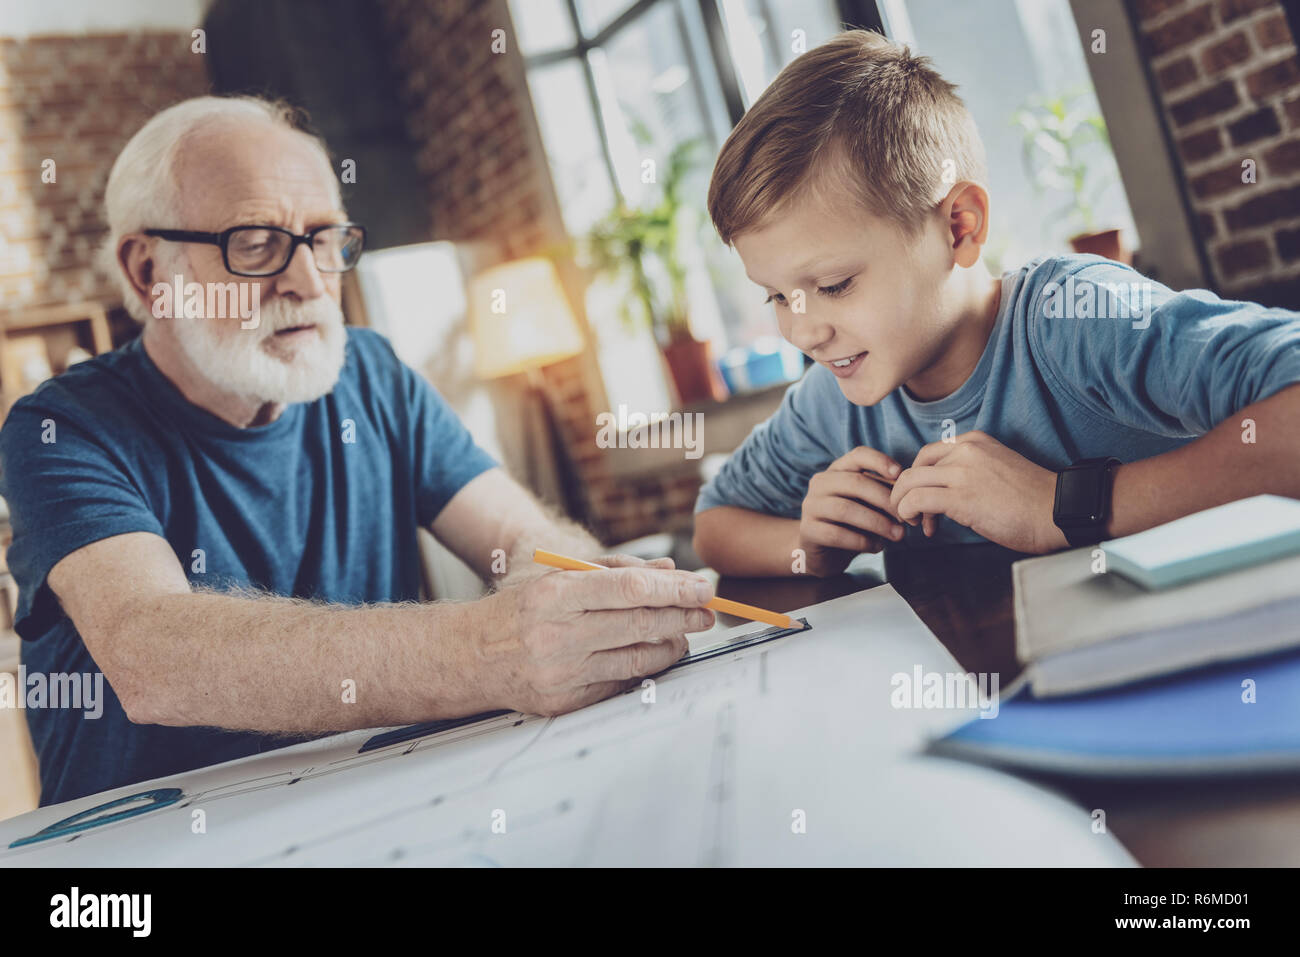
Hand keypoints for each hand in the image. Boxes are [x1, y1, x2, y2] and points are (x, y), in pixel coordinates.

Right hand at [477, 563, 716, 714]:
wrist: (470, 657)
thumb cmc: (520, 611)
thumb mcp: (558, 577)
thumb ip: (614, 570)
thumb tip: (667, 570)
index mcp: (555, 595)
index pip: (629, 589)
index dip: (673, 588)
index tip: (701, 587)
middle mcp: (558, 635)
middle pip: (640, 624)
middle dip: (683, 617)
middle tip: (707, 612)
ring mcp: (562, 673)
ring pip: (637, 659)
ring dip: (671, 645)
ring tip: (685, 633)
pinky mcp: (565, 702)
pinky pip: (620, 684)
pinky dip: (644, 669)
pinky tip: (655, 655)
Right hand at [797, 446, 905, 576]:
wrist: (823, 552)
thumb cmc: (852, 523)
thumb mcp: (869, 504)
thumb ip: (884, 496)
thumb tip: (909, 496)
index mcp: (837, 470)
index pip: (858, 455)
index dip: (880, 461)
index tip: (900, 474)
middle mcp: (820, 483)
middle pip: (855, 482)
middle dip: (885, 500)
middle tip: (905, 518)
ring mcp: (811, 506)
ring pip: (845, 509)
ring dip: (877, 523)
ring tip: (897, 535)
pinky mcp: (807, 530)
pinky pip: (836, 534)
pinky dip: (861, 542)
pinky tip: (877, 548)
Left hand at [888, 431, 1066, 553]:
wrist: (1055, 513)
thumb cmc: (1030, 500)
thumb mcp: (994, 470)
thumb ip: (967, 471)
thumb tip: (941, 490)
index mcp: (974, 441)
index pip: (927, 455)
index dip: (917, 479)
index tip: (922, 498)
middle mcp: (965, 450)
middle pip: (913, 469)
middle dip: (905, 493)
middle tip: (912, 514)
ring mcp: (961, 472)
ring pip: (909, 483)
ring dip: (904, 506)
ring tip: (915, 522)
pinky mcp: (960, 497)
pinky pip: (916, 500)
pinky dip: (909, 513)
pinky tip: (923, 526)